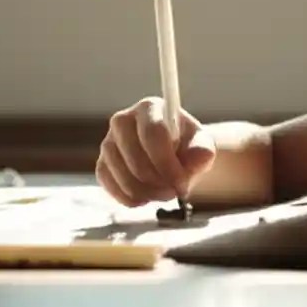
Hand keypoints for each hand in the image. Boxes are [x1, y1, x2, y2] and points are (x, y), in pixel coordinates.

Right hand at [96, 97, 216, 206]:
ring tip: (163, 194)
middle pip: (133, 155)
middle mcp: (123, 120)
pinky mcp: (102, 163)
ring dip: (144, 192)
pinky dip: (127, 197)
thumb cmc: (187, 148)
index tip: (181, 185)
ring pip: (120, 172)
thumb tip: (200, 157)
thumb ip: (203, 151)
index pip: (152, 132)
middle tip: (173, 192)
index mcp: (149, 108)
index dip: (166, 163)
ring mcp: (109, 142)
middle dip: (156, 180)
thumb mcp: (201, 146)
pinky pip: (108, 183)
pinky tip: (144, 199)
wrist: (173, 158)